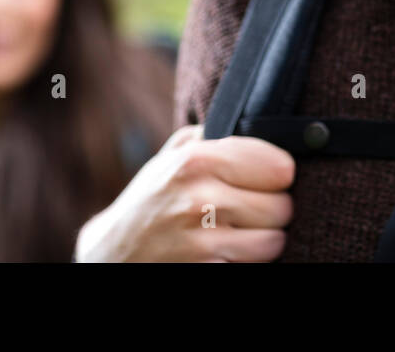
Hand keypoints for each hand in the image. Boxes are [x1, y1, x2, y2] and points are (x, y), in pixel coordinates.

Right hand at [75, 124, 295, 261]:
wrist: (112, 250)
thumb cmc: (150, 198)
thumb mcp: (171, 155)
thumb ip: (212, 135)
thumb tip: (257, 123)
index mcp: (196, 160)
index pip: (279, 167)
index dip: (279, 174)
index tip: (269, 178)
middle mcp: (199, 199)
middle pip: (282, 206)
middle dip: (273, 209)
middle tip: (253, 208)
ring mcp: (201, 243)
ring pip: (274, 241)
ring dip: (265, 239)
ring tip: (245, 231)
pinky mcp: (205, 271)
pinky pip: (253, 265)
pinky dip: (246, 259)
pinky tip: (228, 250)